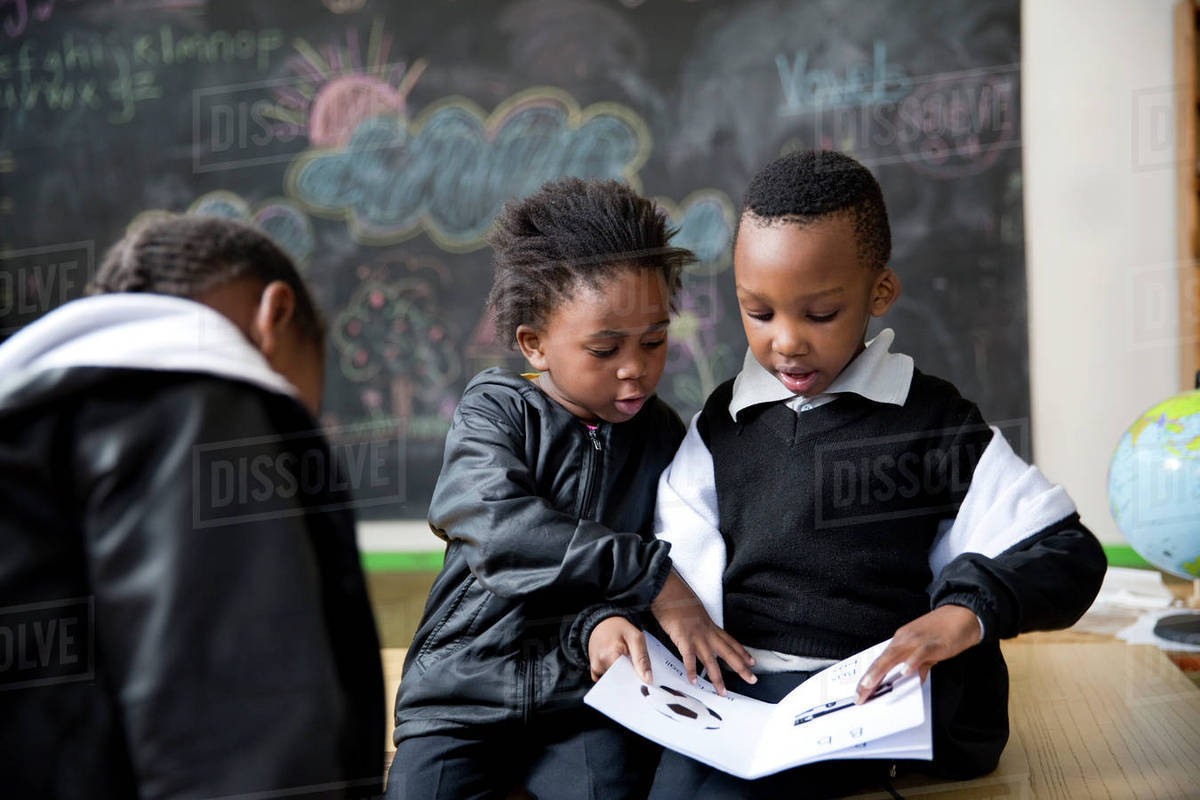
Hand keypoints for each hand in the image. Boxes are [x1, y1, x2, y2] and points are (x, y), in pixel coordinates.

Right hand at [588, 616, 651, 682]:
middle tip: (634, 666)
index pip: (627, 678)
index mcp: (611, 654)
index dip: (637, 680)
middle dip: (630, 679)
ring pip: (614, 681)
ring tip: (624, 662)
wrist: (603, 622)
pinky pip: (606, 681)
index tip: (643, 679)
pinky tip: (616, 666)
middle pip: (620, 681)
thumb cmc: (620, 628)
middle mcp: (600, 662)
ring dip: (622, 677)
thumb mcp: (636, 638)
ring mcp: (596, 667)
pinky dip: (613, 677)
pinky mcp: (594, 670)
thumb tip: (647, 679)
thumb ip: (642, 658)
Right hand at [650, 570, 755, 694]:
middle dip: (741, 668)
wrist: (670, 590)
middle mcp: (707, 633)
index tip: (752, 661)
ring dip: (717, 678)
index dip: (742, 652)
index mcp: (711, 626)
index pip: (731, 641)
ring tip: (722, 692)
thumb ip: (698, 622)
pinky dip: (691, 670)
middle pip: (728, 653)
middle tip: (752, 680)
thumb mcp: (695, 611)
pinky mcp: (683, 638)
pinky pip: (689, 658)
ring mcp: (696, 636)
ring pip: (711, 661)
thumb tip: (697, 627)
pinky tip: (694, 681)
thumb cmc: (679, 599)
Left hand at [855, 604, 981, 703]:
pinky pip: (920, 653)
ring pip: (894, 655)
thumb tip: (916, 679)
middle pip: (882, 659)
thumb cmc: (945, 629)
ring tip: (870, 686)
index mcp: (902, 640)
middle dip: (868, 678)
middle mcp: (905, 638)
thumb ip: (920, 664)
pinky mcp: (934, 643)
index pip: (880, 660)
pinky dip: (912, 662)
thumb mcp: (927, 649)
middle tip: (859, 695)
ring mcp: (918, 640)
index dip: (869, 676)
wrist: (963, 613)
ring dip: (880, 671)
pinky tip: (905, 672)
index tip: (860, 691)